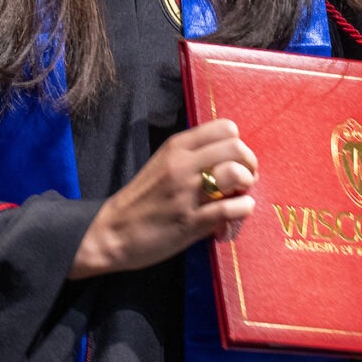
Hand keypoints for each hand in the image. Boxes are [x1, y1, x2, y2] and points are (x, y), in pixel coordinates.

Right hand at [70, 120, 256, 278]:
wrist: (112, 233)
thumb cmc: (142, 200)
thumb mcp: (163, 165)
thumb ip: (192, 158)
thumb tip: (229, 160)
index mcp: (176, 147)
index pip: (225, 128)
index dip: (238, 145)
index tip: (235, 162)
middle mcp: (182, 165)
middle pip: (237, 148)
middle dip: (249, 165)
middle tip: (243, 181)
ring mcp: (186, 193)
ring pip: (235, 174)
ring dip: (246, 186)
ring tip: (238, 197)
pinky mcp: (190, 221)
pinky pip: (230, 209)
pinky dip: (242, 210)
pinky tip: (236, 214)